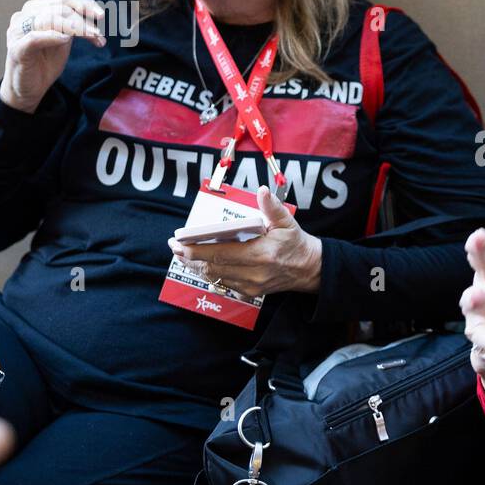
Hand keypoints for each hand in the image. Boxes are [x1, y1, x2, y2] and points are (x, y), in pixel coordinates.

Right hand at [0, 0, 107, 113]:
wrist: (30, 88)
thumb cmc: (46, 58)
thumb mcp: (65, 32)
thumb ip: (72, 9)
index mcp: (36, 9)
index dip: (85, 4)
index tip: (102, 15)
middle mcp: (25, 16)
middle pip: (59, 7)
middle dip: (84, 19)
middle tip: (100, 34)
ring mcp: (18, 32)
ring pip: (49, 20)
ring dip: (76, 28)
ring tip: (93, 37)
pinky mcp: (16, 49)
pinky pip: (35, 38)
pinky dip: (52, 36)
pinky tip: (66, 39)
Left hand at [168, 185, 322, 295]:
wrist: (310, 269)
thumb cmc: (296, 243)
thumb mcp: (287, 222)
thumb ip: (272, 207)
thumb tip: (262, 191)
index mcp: (260, 254)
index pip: (220, 253)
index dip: (196, 249)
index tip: (180, 243)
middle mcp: (253, 273)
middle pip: (212, 267)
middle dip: (189, 258)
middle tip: (174, 247)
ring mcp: (251, 286)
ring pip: (214, 278)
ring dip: (196, 267)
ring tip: (183, 255)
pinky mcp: (250, 292)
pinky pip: (223, 285)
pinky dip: (209, 275)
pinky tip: (201, 266)